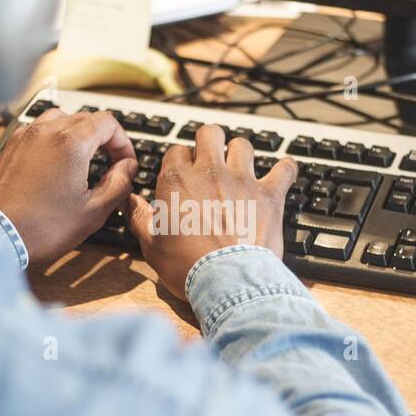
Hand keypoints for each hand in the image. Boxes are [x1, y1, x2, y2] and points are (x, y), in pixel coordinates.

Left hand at [0, 109, 136, 265]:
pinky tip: (56, 163)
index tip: (125, 161)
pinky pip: (39, 130)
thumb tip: (127, 167)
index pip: (108, 122)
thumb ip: (119, 183)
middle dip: (103, 138)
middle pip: (86, 118)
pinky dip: (54, 138)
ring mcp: (25, 136)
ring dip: (78, 134)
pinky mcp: (11, 146)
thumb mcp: (94, 211)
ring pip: (61, 119)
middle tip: (110, 162)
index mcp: (71, 142)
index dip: (122, 141)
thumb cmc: (41, 227)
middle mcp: (47, 131)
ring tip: (83, 158)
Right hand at [127, 125, 296, 299]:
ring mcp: (242, 180)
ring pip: (243, 144)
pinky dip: (286, 169)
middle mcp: (210, 172)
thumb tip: (129, 201)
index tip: (181, 173)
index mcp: (177, 181)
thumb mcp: (151, 245)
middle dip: (209, 141)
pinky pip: (285, 169)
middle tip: (210, 156)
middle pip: (210, 134)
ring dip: (241, 152)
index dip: (179, 160)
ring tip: (241, 165)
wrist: (228, 281)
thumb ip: (139, 217)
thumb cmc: (187, 266)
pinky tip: (284, 171)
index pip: (176, 151)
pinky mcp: (269, 195)